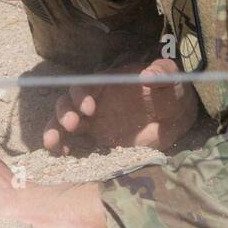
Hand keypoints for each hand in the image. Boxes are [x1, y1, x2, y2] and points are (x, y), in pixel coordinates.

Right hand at [45, 57, 197, 153]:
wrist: (174, 117)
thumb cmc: (170, 92)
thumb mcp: (171, 79)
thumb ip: (162, 73)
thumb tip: (147, 75)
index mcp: (108, 82)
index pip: (86, 84)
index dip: (82, 94)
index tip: (90, 108)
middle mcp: (94, 99)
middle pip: (68, 102)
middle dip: (65, 112)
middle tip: (74, 124)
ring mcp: (92, 120)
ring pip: (63, 121)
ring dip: (55, 129)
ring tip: (53, 143)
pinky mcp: (95, 139)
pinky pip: (72, 141)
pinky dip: (62, 146)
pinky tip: (62, 153)